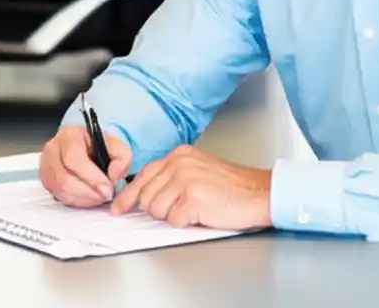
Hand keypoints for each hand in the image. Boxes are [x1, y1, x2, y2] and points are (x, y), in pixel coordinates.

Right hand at [39, 125, 131, 207]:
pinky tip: (89, 198)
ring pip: (61, 190)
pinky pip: (59, 196)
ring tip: (99, 197)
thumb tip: (114, 175)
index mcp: (69, 136)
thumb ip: (122, 156)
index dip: (92, 178)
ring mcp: (46, 167)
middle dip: (88, 193)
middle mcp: (52, 150)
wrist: (83, 146)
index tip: (107, 188)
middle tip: (105, 196)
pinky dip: (77, 201)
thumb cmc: (95, 145)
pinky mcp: (46, 181)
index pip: (74, 159)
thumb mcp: (114, 144)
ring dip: (84, 199)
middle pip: (64, 179)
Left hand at [111, 145, 270, 229]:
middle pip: (146, 196)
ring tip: (194, 209)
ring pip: (156, 210)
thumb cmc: (232, 187)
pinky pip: (174, 220)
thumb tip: (145, 196)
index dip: (128, 196)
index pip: (142, 176)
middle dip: (158, 210)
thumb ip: (171, 178)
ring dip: (173, 216)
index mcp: (178, 155)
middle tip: (180, 209)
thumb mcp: (197, 171)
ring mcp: (185, 178)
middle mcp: (178, 163)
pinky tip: (201, 214)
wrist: (259, 192)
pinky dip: (186, 222)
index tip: (118, 208)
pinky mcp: (193, 196)